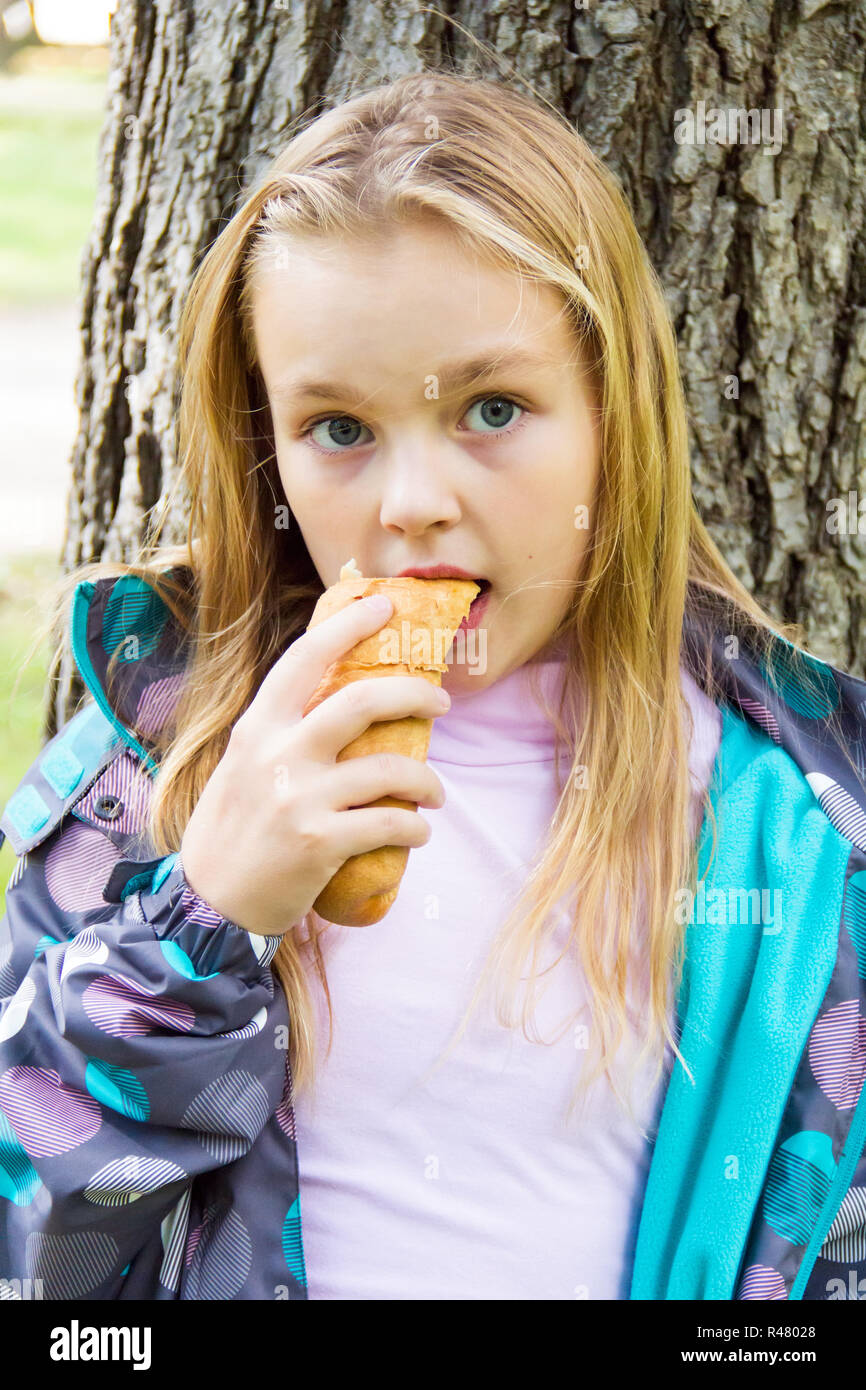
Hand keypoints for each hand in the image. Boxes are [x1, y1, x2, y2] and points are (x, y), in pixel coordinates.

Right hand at [179, 595, 449, 935]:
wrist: (207, 906)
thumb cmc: (230, 834)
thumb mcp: (241, 767)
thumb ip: (280, 735)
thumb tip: (336, 701)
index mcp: (257, 729)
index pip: (304, 659)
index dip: (348, 625)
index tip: (385, 606)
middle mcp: (277, 754)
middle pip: (363, 701)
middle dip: (415, 694)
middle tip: (440, 703)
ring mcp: (300, 798)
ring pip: (391, 768)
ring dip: (428, 781)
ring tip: (435, 794)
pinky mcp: (321, 842)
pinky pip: (391, 823)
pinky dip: (416, 828)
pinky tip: (418, 833)